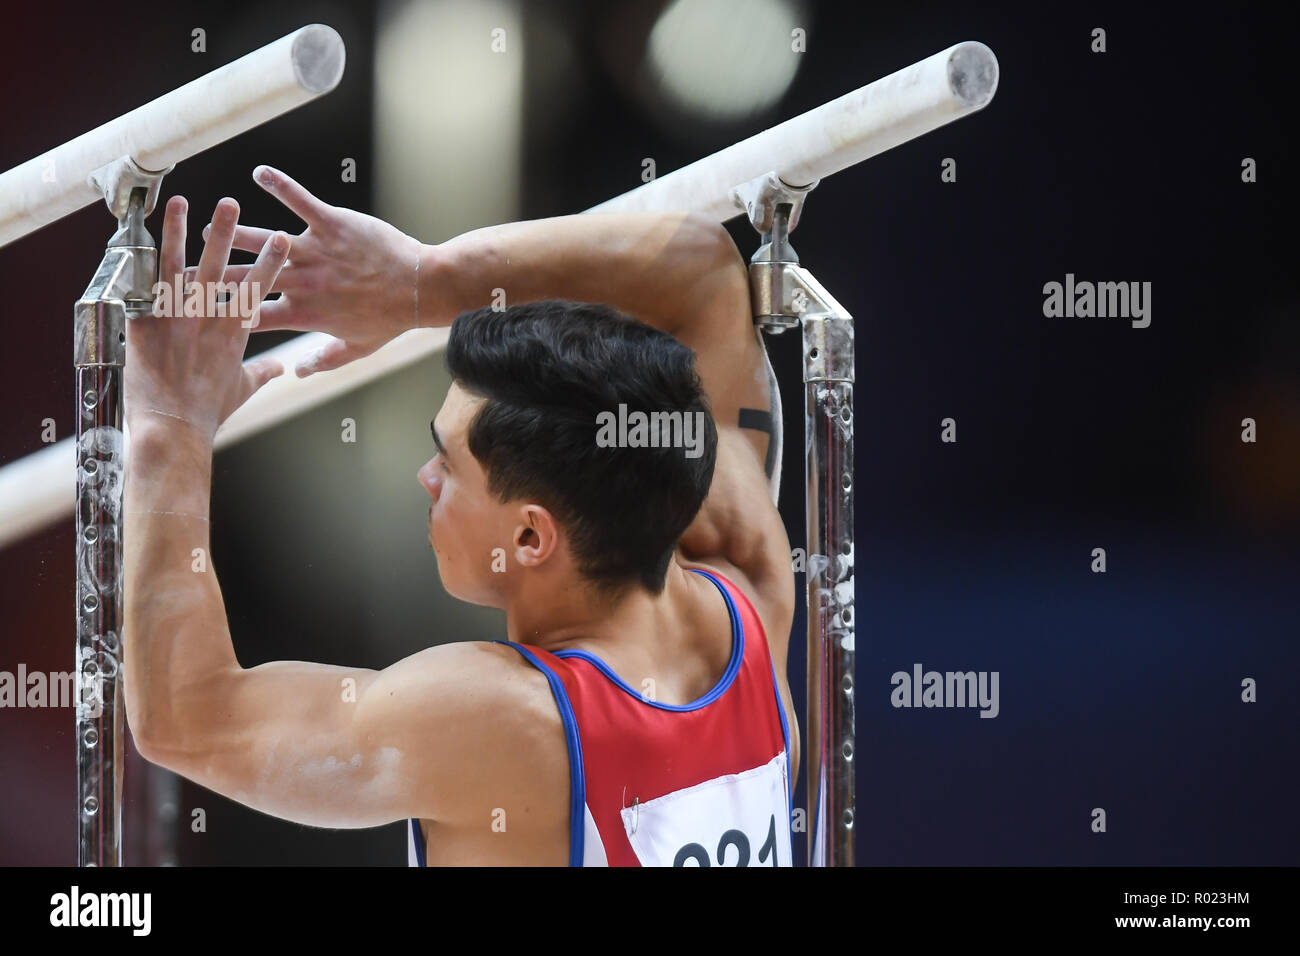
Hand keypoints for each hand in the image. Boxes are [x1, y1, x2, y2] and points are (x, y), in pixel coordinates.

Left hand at [126, 195, 289, 443]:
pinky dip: (140, 259)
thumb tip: (283, 369)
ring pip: (177, 266)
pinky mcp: (144, 322)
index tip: (281, 239)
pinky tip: (139, 236)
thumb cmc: (209, 411)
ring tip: (182, 203)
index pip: (257, 288)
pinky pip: (140, 284)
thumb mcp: (241, 389)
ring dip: (178, 232)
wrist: (174, 425)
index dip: (270, 262)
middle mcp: (206, 318)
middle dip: (226, 233)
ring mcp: (173, 318)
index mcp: (234, 332)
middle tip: (230, 204)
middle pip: (220, 267)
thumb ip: (262, 373)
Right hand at [193, 165, 422, 376]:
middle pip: (246, 278)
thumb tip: (298, 372)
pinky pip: (300, 200)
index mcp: (303, 314)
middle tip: (183, 264)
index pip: (251, 316)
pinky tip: (260, 172)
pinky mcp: (331, 224)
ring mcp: (315, 251)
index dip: (221, 314)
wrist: (420, 288)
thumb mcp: (356, 348)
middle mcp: (302, 283)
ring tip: (209, 220)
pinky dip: (279, 185)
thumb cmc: (390, 321)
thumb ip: (324, 360)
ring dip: (233, 230)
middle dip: (212, 271)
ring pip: (264, 239)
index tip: (198, 312)